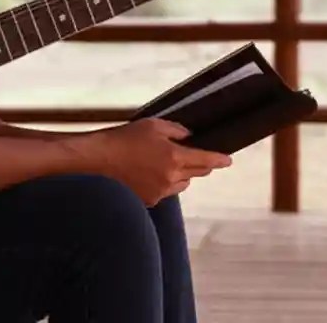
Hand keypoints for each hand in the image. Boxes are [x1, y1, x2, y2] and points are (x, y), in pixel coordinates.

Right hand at [75, 118, 231, 205]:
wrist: (97, 160)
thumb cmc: (123, 139)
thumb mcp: (152, 125)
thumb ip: (176, 130)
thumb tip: (188, 136)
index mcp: (175, 157)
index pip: (206, 160)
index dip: (220, 160)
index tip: (228, 160)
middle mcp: (171, 178)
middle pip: (197, 174)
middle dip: (199, 165)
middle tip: (195, 156)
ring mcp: (160, 192)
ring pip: (182, 184)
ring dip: (182, 175)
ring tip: (165, 163)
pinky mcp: (149, 200)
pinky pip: (165, 191)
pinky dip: (164, 183)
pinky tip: (149, 173)